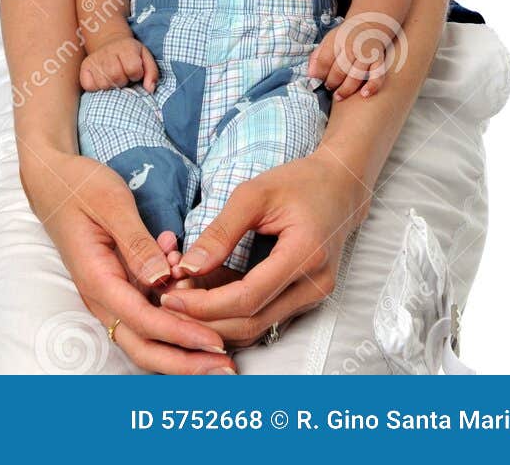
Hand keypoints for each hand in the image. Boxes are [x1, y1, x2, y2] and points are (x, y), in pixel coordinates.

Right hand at [21, 149, 236, 373]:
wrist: (53, 180)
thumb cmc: (79, 186)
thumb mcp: (111, 203)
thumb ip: (136, 242)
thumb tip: (162, 279)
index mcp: (98, 279)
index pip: (144, 322)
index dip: (181, 335)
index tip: (215, 342)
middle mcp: (102, 296)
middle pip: (144, 346)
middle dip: (186, 362)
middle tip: (226, 366)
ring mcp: (110, 293)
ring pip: (148, 334)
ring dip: (183, 340)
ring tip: (221, 339)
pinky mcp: (119, 284)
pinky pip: (148, 307)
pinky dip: (174, 304)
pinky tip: (190, 277)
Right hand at [80, 37, 158, 92]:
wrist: (110, 41)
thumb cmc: (131, 54)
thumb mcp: (145, 57)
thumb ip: (151, 73)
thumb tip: (149, 90)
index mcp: (127, 47)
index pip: (133, 68)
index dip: (136, 74)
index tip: (135, 72)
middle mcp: (109, 51)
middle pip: (117, 77)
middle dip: (123, 81)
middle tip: (123, 76)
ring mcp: (95, 59)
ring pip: (104, 83)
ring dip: (111, 85)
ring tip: (114, 78)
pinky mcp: (85, 66)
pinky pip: (89, 85)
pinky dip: (96, 87)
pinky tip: (103, 80)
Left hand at [159, 154, 370, 348]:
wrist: (341, 186)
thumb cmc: (299, 182)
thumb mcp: (255, 194)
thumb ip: (221, 232)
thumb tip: (188, 267)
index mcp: (305, 255)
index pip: (248, 298)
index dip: (205, 305)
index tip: (171, 296)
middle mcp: (314, 286)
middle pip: (251, 323)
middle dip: (204, 319)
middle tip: (168, 303)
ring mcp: (313, 297)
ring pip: (256, 327)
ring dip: (216, 320)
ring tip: (183, 298)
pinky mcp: (305, 300)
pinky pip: (264, 316)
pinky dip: (232, 313)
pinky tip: (206, 296)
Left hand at [307, 15, 394, 99]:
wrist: (370, 25)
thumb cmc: (346, 36)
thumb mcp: (329, 39)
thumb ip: (318, 56)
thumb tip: (310, 75)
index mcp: (338, 40)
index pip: (325, 59)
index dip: (319, 73)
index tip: (317, 80)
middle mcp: (353, 46)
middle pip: (339, 69)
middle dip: (331, 82)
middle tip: (328, 87)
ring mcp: (367, 55)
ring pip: (356, 76)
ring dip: (345, 89)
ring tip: (338, 95)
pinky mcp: (379, 61)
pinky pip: (377, 76)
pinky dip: (372, 86)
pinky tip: (364, 95)